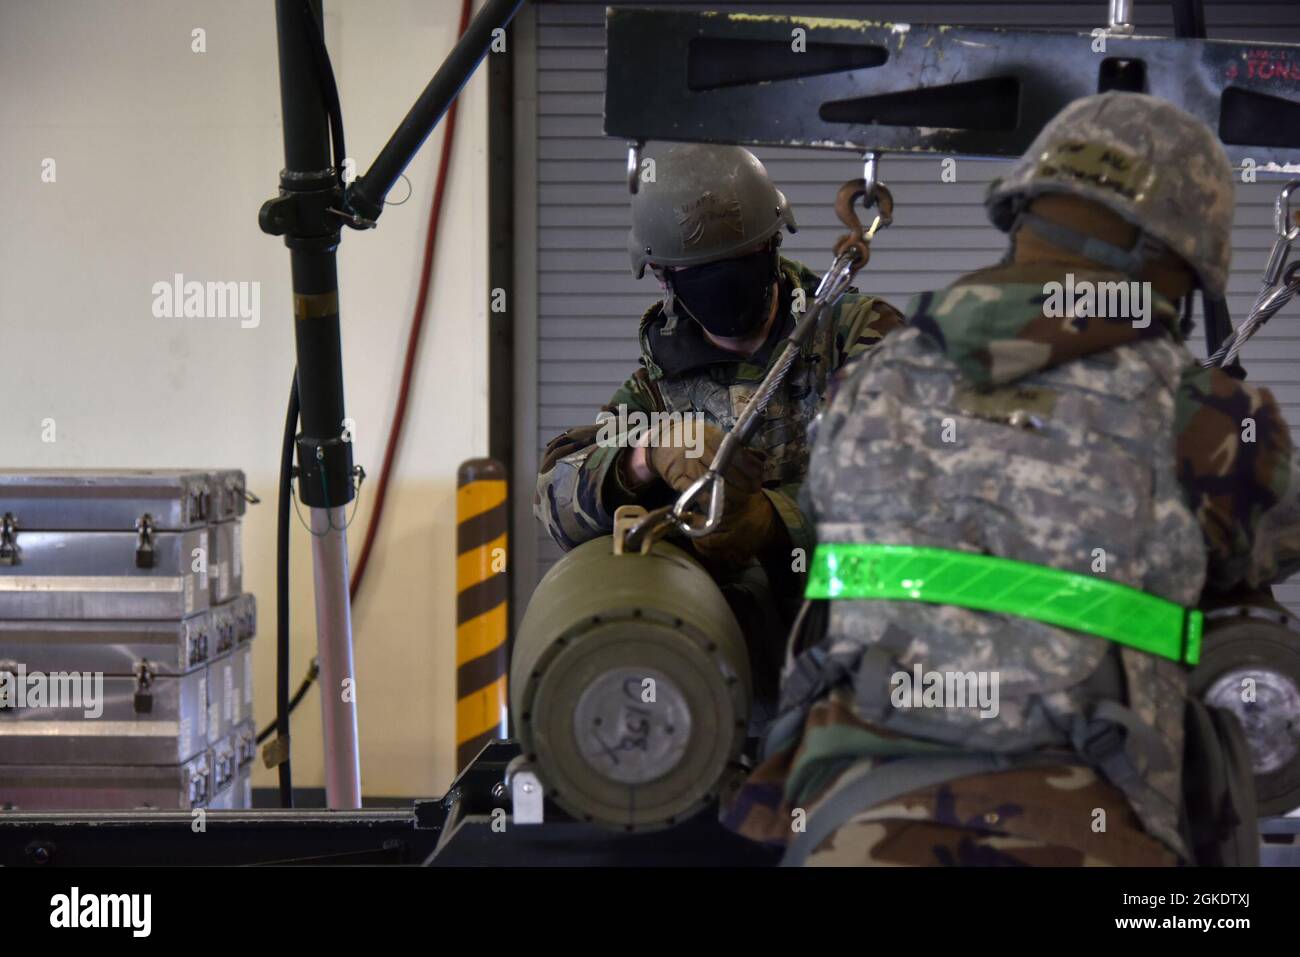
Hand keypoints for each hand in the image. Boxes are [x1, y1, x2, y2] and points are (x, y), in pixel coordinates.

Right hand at [646, 420, 773, 565]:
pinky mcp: (678, 479)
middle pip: (726, 470)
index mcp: (709, 436)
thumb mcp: (713, 436)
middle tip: (754, 489)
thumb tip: (761, 458)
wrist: (662, 442)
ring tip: (742, 499)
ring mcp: (687, 464)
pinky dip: (710, 502)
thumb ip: (737, 448)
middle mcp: (698, 449)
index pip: (733, 452)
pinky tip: (721, 505)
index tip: (759, 475)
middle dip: (743, 483)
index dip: (749, 466)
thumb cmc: (692, 439)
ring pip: (713, 483)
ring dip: (730, 494)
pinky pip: (697, 493)